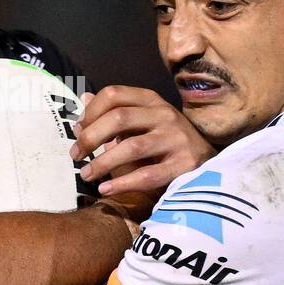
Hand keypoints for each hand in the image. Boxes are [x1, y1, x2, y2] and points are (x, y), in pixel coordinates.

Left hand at [69, 86, 215, 196]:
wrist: (207, 163)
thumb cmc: (165, 143)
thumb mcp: (142, 122)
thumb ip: (115, 113)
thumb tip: (84, 99)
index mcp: (151, 100)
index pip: (113, 94)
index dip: (89, 112)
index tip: (77, 131)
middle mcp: (165, 115)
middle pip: (118, 118)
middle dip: (90, 138)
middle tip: (75, 156)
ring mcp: (176, 139)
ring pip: (131, 147)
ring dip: (102, 163)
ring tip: (87, 175)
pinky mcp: (184, 165)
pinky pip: (146, 175)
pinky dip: (121, 183)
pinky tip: (105, 189)